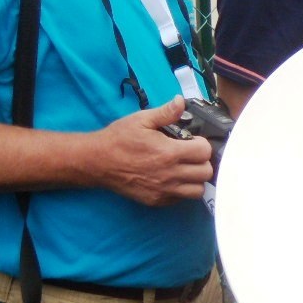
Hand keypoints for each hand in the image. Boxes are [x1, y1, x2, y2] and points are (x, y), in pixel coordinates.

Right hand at [95, 97, 214, 205]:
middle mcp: (169, 174)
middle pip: (206, 173)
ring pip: (197, 190)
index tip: (192, 141)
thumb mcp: (141, 120)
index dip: (202, 144)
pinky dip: (182, 190)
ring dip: (195, 179)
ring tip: (185, 168)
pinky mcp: (156, 201)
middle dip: (202, 161)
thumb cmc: (119, 139)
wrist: (96, 162)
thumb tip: (181, 101)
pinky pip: (180, 199)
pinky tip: (173, 179)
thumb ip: (166, 112)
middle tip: (190, 155)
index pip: (205, 152)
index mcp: (169, 152)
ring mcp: (163, 190)